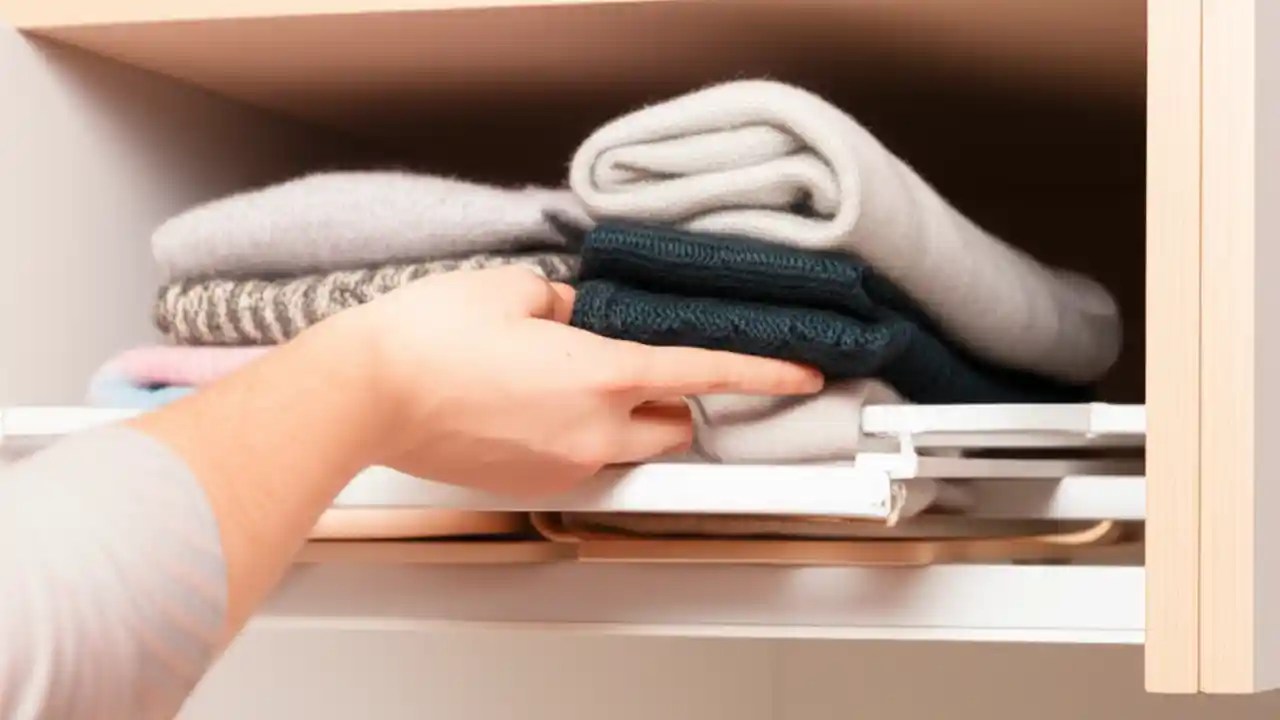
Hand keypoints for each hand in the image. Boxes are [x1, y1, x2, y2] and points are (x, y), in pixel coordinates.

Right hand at [329, 266, 822, 495]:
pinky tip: (528, 407)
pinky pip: (581, 462)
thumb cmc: (429, 337)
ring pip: (627, 447)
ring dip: (624, 420)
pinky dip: (578, 437)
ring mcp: (562, 465)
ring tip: (566, 383)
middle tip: (637, 364)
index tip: (803, 376)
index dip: (763, 374)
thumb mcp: (511, 289)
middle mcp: (593, 430)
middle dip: (674, 399)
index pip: (704, 375)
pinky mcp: (530, 484)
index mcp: (601, 373)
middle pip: (674, 425)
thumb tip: (576, 314)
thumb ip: (565, 300)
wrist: (363, 395)